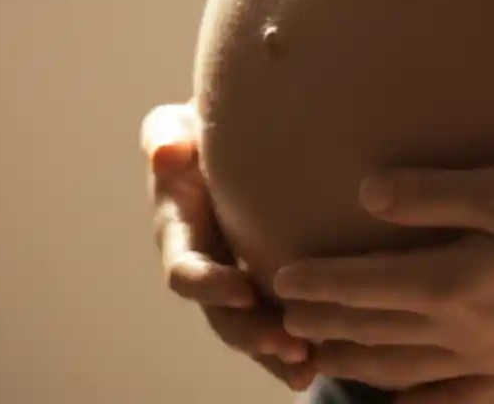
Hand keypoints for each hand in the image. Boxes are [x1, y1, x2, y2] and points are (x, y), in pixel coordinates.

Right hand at [140, 101, 317, 391]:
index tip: (243, 290)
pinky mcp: (271, 287)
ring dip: (279, 353)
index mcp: (180, 236)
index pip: (186, 272)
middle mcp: (207, 269)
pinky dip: (305, 344)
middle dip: (253, 335)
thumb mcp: (175, 126)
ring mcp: (238, 284)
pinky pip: (285, 323)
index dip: (210, 286)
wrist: (236, 139)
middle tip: (289, 346)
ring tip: (310, 367)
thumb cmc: (200, 129)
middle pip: (224, 317)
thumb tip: (166, 151)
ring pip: (255, 331)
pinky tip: (329, 356)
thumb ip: (163, 137)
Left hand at [271, 164, 493, 402]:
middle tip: (285, 323)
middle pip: (376, 332)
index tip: (281, 280)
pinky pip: (457, 399)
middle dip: (326, 326)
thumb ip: (432, 196)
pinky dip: (420, 400)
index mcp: (452, 284)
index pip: (365, 288)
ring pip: (405, 370)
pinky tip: (402, 402)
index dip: (320, 284)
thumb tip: (365, 194)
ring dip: (357, 364)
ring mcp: (492, 363)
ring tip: (321, 360)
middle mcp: (461, 333)